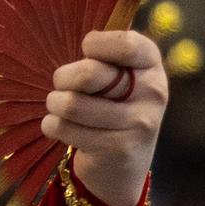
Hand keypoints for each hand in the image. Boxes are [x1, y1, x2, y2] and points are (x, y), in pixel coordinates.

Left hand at [44, 28, 166, 205]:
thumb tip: (86, 39)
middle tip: (61, 85)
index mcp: (151, 65)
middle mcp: (153, 92)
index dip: (95, 45)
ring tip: (59, 106)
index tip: (86, 51)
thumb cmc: (111, 106)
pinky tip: (60, 127)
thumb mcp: (119, 76)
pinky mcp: (117, 148)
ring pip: (72, 104)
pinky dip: (51, 125)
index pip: (126, 44)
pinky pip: (64, 128)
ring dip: (55, 103)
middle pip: (88, 74)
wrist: (123, 165)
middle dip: (63, 78)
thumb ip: (106, 56)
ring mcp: (138, 123)